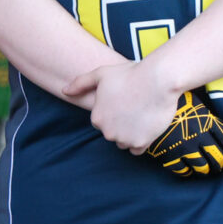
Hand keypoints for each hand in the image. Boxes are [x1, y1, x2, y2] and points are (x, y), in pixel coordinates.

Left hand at [63, 59, 181, 154]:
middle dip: (120, 123)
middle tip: (132, 106)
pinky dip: (140, 141)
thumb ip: (80, 83)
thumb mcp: (101, 74)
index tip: (122, 101)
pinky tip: (145, 126)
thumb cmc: (129, 74)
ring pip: (124, 142)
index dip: (112, 111)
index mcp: (97, 118)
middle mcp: (108, 132)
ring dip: (129, 133)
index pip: (101, 121)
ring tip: (140, 114)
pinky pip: (137, 149)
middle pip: (112, 133)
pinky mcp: (141, 143)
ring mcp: (125, 139)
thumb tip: (64, 91)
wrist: (158, 80)